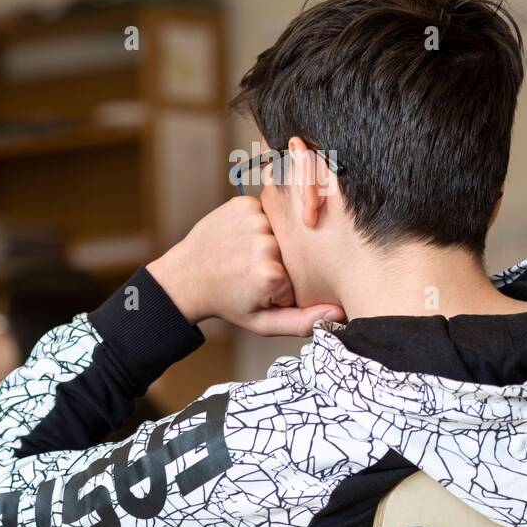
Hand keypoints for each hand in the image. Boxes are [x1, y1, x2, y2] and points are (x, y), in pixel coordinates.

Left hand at [146, 196, 343, 336]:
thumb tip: (339, 313)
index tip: (265, 291)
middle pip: (293, 251)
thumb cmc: (228, 302)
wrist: (188, 277)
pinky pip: (266, 212)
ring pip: (281, 230)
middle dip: (281, 263)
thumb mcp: (263, 323)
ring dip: (270, 241)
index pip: (302, 277)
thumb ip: (302, 322)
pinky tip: (242, 237)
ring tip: (246, 255)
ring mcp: (253, 220)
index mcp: (272, 276)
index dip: (287, 286)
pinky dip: (258, 223)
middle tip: (253, 273)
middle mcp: (265, 244)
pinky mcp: (243, 204)